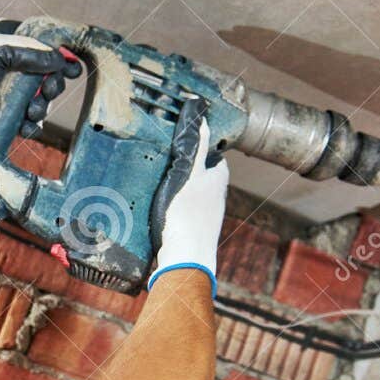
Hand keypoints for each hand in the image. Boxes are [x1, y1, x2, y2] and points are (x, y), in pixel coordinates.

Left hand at [0, 19, 80, 160]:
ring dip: (41, 106)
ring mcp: (8, 83)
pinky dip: (31, 121)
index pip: (43, 39)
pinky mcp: (5, 107)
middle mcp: (9, 57)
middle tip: (45, 94)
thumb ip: (30, 51)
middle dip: (51, 85)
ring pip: (40, 93)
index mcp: (6, 35)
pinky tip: (25, 126)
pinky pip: (29, 112)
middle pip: (47, 70)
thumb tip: (60, 58)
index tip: (73, 70)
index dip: (61, 55)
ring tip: (30, 114)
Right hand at [148, 97, 227, 294]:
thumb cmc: (188, 215)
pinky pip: (186, 213)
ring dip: (183, 190)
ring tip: (162, 184)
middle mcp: (216, 199)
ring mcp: (206, 217)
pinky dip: (177, 208)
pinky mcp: (193, 231)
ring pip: (196, 196)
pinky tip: (162, 209)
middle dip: (193, 170)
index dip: (208, 149)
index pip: (218, 159)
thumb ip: (197, 150)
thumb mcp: (190, 175)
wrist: (186, 258)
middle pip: (206, 177)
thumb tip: (203, 121)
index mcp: (218, 181)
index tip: (192, 142)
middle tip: (172, 163)